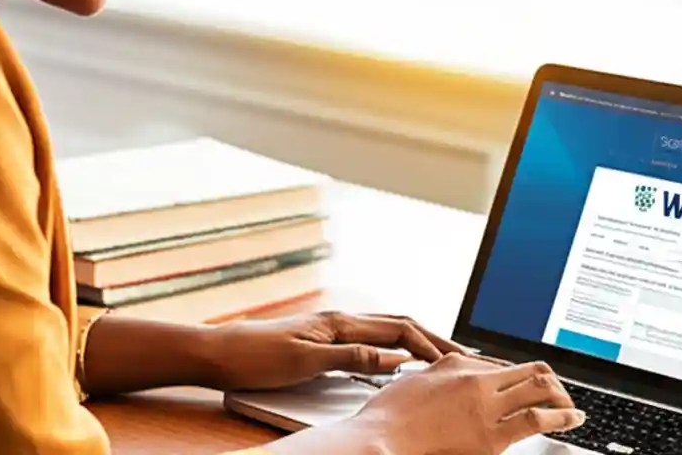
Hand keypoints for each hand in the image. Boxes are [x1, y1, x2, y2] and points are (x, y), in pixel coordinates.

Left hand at [204, 311, 467, 390]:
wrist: (217, 353)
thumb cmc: (255, 357)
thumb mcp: (306, 360)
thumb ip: (353, 357)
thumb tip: (397, 357)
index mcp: (340, 322)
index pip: (399, 328)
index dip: (430, 344)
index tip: (455, 361)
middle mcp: (339, 320)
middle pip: (399, 324)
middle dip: (433, 338)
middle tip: (463, 355)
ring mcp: (330, 329)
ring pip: (385, 330)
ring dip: (415, 341)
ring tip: (440, 356)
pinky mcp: (320, 341)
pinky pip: (369, 341)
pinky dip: (393, 347)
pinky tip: (397, 361)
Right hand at [352, 354, 586, 453]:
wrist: (381, 437)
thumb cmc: (390, 415)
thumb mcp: (418, 378)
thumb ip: (444, 372)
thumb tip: (459, 366)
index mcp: (458, 365)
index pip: (507, 365)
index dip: (529, 374)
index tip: (538, 383)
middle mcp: (478, 382)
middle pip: (531, 373)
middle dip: (553, 385)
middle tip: (563, 397)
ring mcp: (486, 408)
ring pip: (540, 392)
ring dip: (562, 400)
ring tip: (572, 410)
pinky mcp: (491, 436)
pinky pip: (535, 420)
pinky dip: (560, 418)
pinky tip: (569, 421)